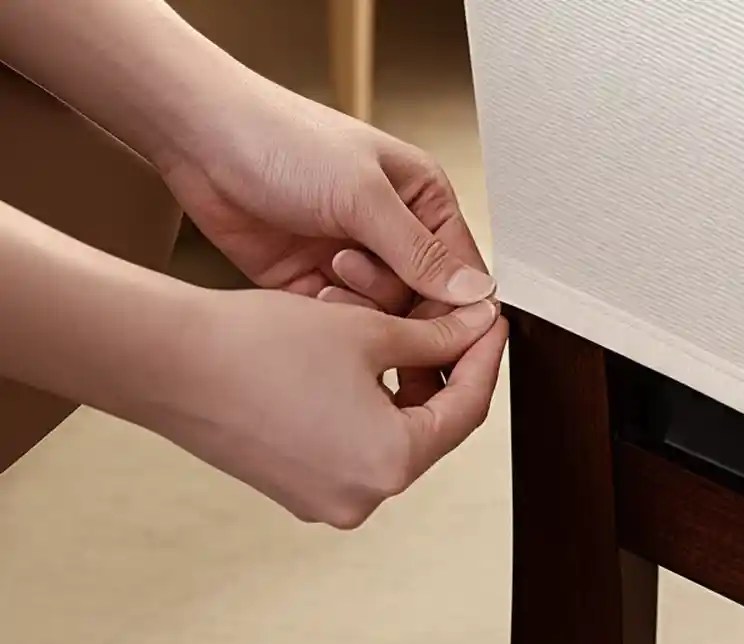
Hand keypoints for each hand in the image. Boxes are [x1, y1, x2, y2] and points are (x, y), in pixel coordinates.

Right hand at [143, 288, 505, 527]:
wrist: (166, 363)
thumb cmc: (256, 346)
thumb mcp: (366, 331)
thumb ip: (434, 336)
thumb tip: (476, 327)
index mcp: (390, 465)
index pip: (466, 409)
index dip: (484, 358)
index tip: (491, 323)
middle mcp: (363, 497)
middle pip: (432, 430)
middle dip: (448, 375)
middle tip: (461, 325)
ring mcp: (326, 500)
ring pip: (393, 438)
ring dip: (408, 390)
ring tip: (415, 337)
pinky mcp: (296, 489)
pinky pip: (354, 448)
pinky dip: (371, 409)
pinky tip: (370, 366)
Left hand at [156, 86, 492, 310]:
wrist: (197, 139)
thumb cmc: (281, 138)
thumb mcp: (362, 195)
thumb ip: (419, 252)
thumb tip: (475, 294)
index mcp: (421, 200)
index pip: (462, 271)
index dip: (458, 308)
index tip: (448, 336)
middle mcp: (391, 232)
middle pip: (425, 302)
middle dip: (404, 307)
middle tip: (384, 306)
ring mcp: (351, 258)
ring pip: (383, 316)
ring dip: (363, 305)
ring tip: (335, 267)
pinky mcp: (311, 282)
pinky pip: (341, 321)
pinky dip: (332, 316)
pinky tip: (315, 289)